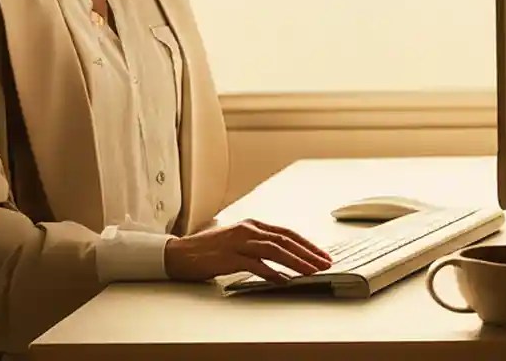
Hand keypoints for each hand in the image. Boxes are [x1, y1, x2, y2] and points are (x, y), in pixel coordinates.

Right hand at [164, 218, 332, 283]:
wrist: (180, 254)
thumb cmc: (208, 251)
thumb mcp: (237, 242)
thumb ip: (258, 247)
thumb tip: (282, 261)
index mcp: (251, 225)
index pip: (286, 233)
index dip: (307, 244)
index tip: (322, 255)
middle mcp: (247, 230)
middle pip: (285, 240)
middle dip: (308, 252)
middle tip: (325, 263)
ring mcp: (238, 242)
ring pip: (274, 250)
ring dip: (296, 261)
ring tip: (311, 272)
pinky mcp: (229, 257)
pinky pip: (255, 264)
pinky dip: (271, 272)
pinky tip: (283, 280)